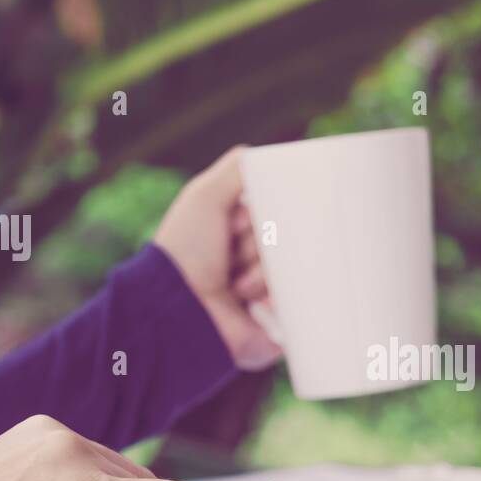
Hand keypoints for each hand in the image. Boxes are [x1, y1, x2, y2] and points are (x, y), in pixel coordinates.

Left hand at [154, 145, 281, 370]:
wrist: (180, 308)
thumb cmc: (186, 251)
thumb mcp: (206, 195)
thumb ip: (238, 168)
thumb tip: (275, 157)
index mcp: (237, 237)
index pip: (274, 215)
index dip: (259, 216)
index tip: (237, 222)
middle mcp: (252, 264)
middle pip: (286, 240)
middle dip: (261, 243)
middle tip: (232, 252)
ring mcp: (265, 295)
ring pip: (293, 270)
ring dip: (264, 272)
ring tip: (236, 285)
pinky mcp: (277, 323)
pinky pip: (301, 303)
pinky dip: (281, 298)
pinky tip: (256, 302)